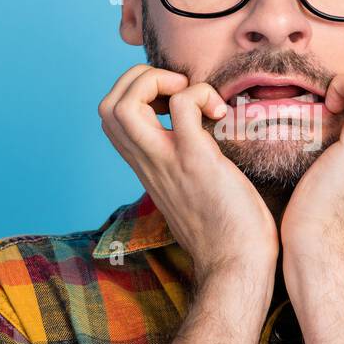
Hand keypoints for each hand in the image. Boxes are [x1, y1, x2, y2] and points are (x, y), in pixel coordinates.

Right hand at [98, 65, 277, 284]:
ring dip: (157, 81)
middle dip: (138, 78)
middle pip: (106, 106)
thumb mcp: (189, 190)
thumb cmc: (225, 230)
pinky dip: (199, 94)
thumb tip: (201, 140)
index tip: (171, 98)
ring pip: (124, 104)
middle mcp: (147, 162)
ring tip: (191, 94)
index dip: (134, 92)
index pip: (110, 118)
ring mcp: (167, 162)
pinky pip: (182, 107)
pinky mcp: (195, 161)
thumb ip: (180, 166)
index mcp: (146, 166)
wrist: (236, 265)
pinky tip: (219, 112)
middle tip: (177, 90)